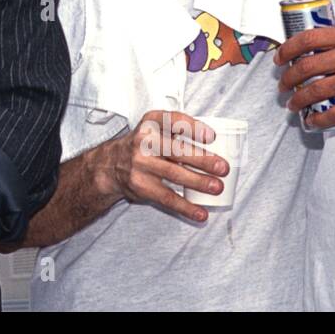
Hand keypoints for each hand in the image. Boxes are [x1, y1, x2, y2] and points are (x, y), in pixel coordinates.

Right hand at [102, 110, 229, 222]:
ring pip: (173, 174)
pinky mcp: (141, 186)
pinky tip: (201, 213)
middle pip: (176, 150)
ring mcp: (140, 164)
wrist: (111, 165)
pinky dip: (186, 207)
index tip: (212, 136)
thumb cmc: (145, 145)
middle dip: (202, 160)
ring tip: (217, 187)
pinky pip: (166, 197)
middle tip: (223, 167)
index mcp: (151, 123)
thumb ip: (179, 131)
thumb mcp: (155, 129)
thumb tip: (220, 144)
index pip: (172, 120)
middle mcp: (143, 141)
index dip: (192, 127)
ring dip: (198, 182)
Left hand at [277, 25, 334, 126]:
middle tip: (283, 86)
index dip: (287, 50)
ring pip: (316, 90)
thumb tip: (318, 53)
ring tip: (293, 104)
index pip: (307, 39)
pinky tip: (312, 120)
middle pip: (306, 66)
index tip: (279, 59)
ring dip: (298, 100)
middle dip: (288, 79)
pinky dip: (319, 118)